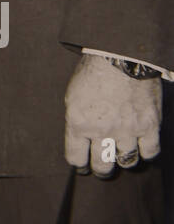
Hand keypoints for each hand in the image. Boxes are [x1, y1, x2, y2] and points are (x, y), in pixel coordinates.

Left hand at [64, 54, 161, 176]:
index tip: (84, 166)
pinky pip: (150, 151)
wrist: (119, 53)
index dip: (80, 165)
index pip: (76, 158)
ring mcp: (127, 129)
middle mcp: (101, 129)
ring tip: (122, 156)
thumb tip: (81, 140)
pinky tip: (142, 147)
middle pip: (102, 165)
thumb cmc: (93, 71)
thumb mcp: (73, 96)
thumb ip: (77, 120)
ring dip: (123, 161)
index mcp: (78, 122)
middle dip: (101, 170)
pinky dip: (146, 152)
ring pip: (127, 161)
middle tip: (103, 168)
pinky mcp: (149, 124)